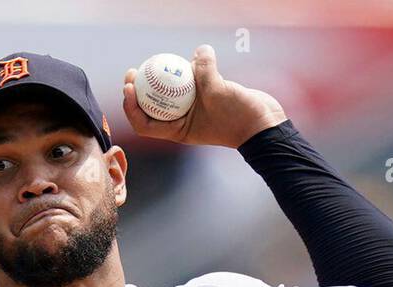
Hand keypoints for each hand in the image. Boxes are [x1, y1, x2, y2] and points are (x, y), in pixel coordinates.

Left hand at [122, 44, 286, 149]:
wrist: (264, 123)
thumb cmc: (238, 116)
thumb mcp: (217, 92)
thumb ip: (204, 70)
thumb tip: (199, 50)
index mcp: (177, 130)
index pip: (145, 123)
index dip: (131, 107)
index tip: (129, 88)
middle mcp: (181, 120)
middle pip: (152, 106)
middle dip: (139, 90)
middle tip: (133, 71)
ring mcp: (193, 108)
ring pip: (171, 91)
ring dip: (163, 78)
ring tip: (156, 61)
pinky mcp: (206, 95)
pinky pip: (191, 81)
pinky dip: (189, 70)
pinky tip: (189, 57)